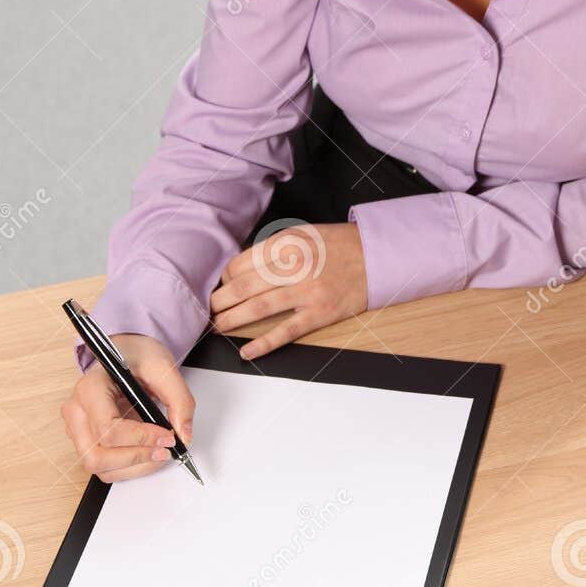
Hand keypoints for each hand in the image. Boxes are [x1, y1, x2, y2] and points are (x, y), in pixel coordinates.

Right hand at [60, 333, 194, 481]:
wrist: (125, 352)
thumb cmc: (136, 355)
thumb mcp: (163, 367)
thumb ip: (179, 400)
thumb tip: (184, 435)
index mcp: (90, 388)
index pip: (109, 428)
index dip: (141, 438)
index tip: (167, 436)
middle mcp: (77, 410)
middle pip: (97, 455)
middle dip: (136, 458)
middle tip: (164, 450)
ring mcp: (77, 427)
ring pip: (98, 466)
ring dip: (133, 467)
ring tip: (158, 452)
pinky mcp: (85, 438)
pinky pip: (102, 466)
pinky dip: (128, 467)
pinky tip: (146, 452)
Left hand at [209, 221, 367, 358]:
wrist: (377, 255)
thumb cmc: (339, 245)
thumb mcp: (303, 234)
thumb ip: (274, 249)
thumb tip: (242, 269)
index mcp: (286, 243)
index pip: (241, 264)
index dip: (225, 278)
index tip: (220, 287)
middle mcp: (293, 266)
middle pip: (242, 287)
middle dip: (219, 302)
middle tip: (208, 311)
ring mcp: (307, 291)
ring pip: (257, 308)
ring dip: (231, 321)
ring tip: (216, 327)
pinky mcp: (319, 313)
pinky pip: (285, 331)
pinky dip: (263, 344)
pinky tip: (246, 352)